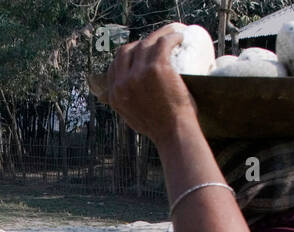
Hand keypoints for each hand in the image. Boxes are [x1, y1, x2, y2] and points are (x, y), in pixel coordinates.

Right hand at [107, 25, 198, 144]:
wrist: (173, 133)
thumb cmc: (159, 128)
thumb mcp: (132, 117)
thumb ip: (127, 105)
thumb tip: (129, 96)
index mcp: (115, 94)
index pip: (115, 64)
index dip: (128, 55)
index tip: (141, 54)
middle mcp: (123, 82)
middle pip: (127, 50)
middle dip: (140, 44)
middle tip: (156, 45)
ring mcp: (139, 73)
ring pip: (146, 44)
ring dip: (159, 36)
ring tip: (171, 37)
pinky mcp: (157, 67)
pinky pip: (163, 43)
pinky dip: (171, 36)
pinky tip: (178, 37)